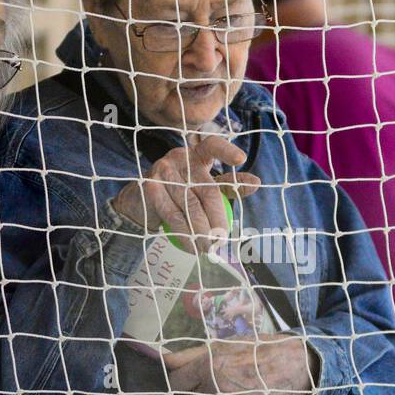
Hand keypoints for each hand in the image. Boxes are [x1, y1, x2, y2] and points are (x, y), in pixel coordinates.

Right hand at [111, 135, 260, 253]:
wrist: (138, 202)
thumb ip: (228, 185)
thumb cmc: (179, 192)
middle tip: (222, 239)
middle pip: (207, 191)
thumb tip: (256, 183)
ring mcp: (163, 171)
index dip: (226, 151)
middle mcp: (179, 158)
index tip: (241, 160)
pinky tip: (193, 248)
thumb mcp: (204, 186)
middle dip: (218, 219)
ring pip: (191, 207)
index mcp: (195, 153)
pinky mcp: (151, 189)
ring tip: (209, 248)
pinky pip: (174, 217)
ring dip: (203, 232)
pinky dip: (186, 236)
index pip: (212, 146)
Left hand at [162, 334, 317, 394]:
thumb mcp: (223, 345)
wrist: (295, 364)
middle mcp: (218, 388)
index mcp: (210, 366)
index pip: (176, 383)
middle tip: (219, 379)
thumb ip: (190, 355)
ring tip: (235, 387)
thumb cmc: (257, 349)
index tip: (190, 377)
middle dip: (198, 390)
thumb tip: (162, 360)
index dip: (182, 379)